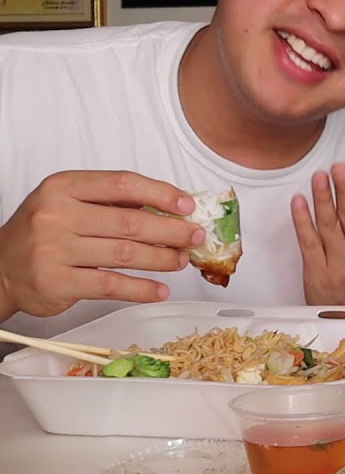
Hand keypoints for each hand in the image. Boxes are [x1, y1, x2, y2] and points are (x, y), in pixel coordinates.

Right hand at [0, 171, 202, 318]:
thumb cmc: (43, 232)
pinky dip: (142, 289)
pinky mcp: (58, 282)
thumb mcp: (67, 202)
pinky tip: (160, 290)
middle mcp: (57, 215)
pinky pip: (112, 285)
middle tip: (194, 236)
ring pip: (126, 254)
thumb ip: (111, 201)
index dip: (161, 194)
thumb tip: (169, 207)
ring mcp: (55, 250)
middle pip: (130, 222)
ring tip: (181, 260)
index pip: (122, 184)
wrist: (1, 268)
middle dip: (172, 230)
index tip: (187, 205)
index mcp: (63, 187)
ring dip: (162, 259)